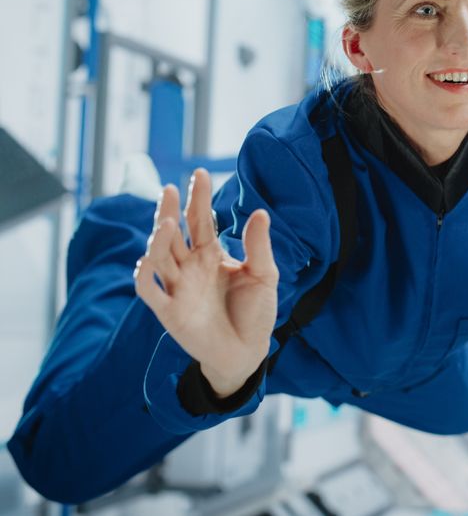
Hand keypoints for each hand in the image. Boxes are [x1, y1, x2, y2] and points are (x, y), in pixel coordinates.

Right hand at [134, 168, 279, 396]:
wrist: (248, 352)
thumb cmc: (255, 313)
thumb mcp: (264, 275)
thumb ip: (259, 246)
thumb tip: (260, 211)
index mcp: (211, 255)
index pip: (200, 221)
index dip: (198, 198)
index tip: (199, 174)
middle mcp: (191, 267)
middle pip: (174, 233)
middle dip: (171, 210)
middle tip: (172, 188)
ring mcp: (178, 288)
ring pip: (158, 257)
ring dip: (159, 239)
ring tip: (167, 222)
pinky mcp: (169, 312)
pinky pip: (149, 290)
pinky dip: (144, 275)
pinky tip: (147, 260)